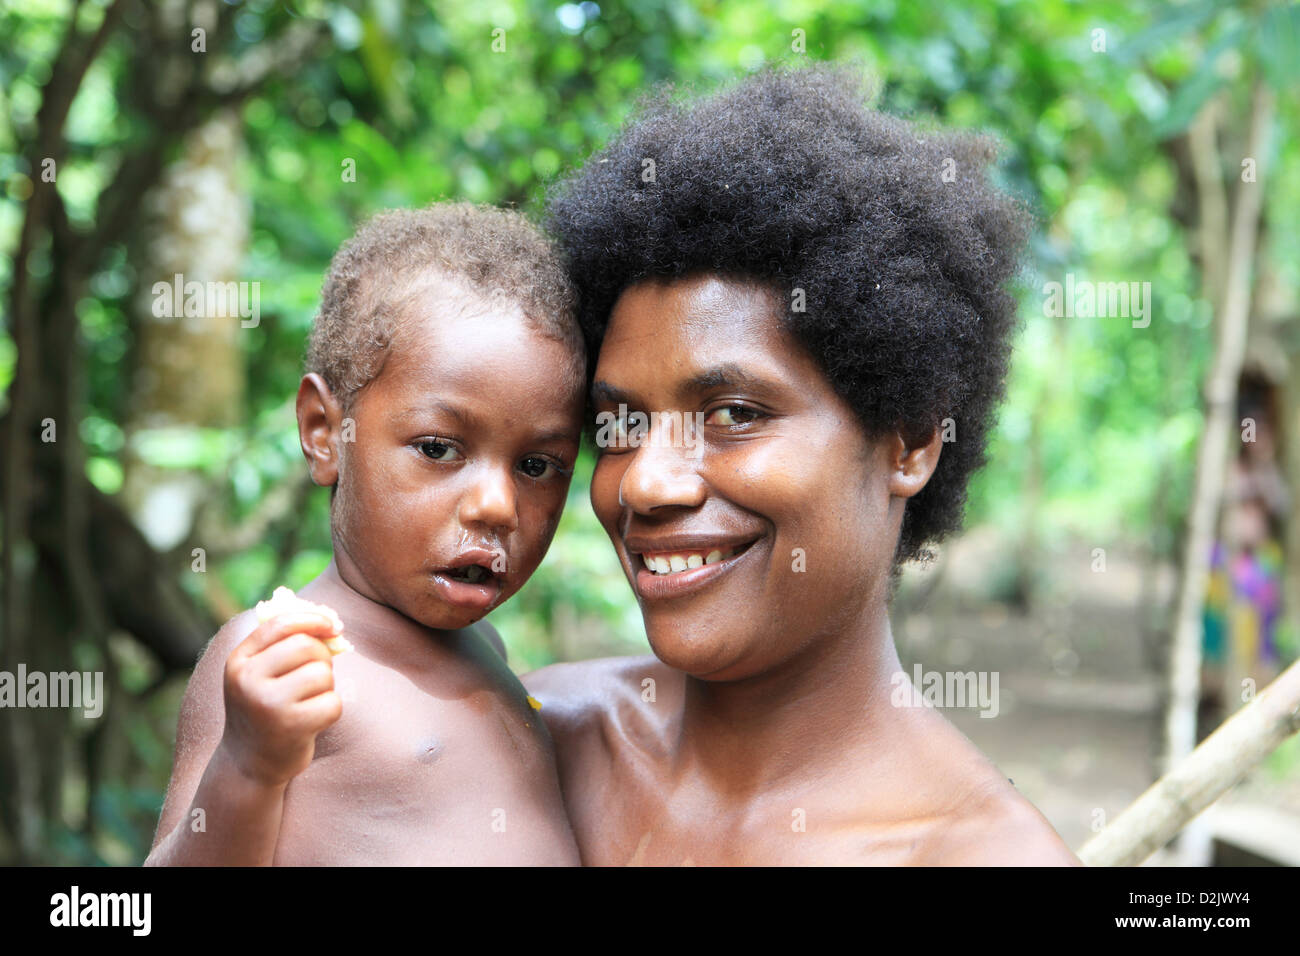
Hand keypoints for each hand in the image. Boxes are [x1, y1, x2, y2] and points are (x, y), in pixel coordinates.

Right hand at [219, 612, 343, 786]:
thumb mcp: (260, 674)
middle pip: (306, 646)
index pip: (280, 624)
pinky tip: (312, 722)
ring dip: (326, 687)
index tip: (332, 625)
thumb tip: (330, 622)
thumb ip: (285, 644)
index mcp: (238, 661)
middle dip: (322, 657)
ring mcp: (268, 704)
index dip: (312, 619)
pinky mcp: (291, 727)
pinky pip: (333, 703)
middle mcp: (248, 680)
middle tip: (316, 676)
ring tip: (308, 701)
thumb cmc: (264, 709)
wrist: (248, 764)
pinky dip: (330, 710)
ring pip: (323, 674)